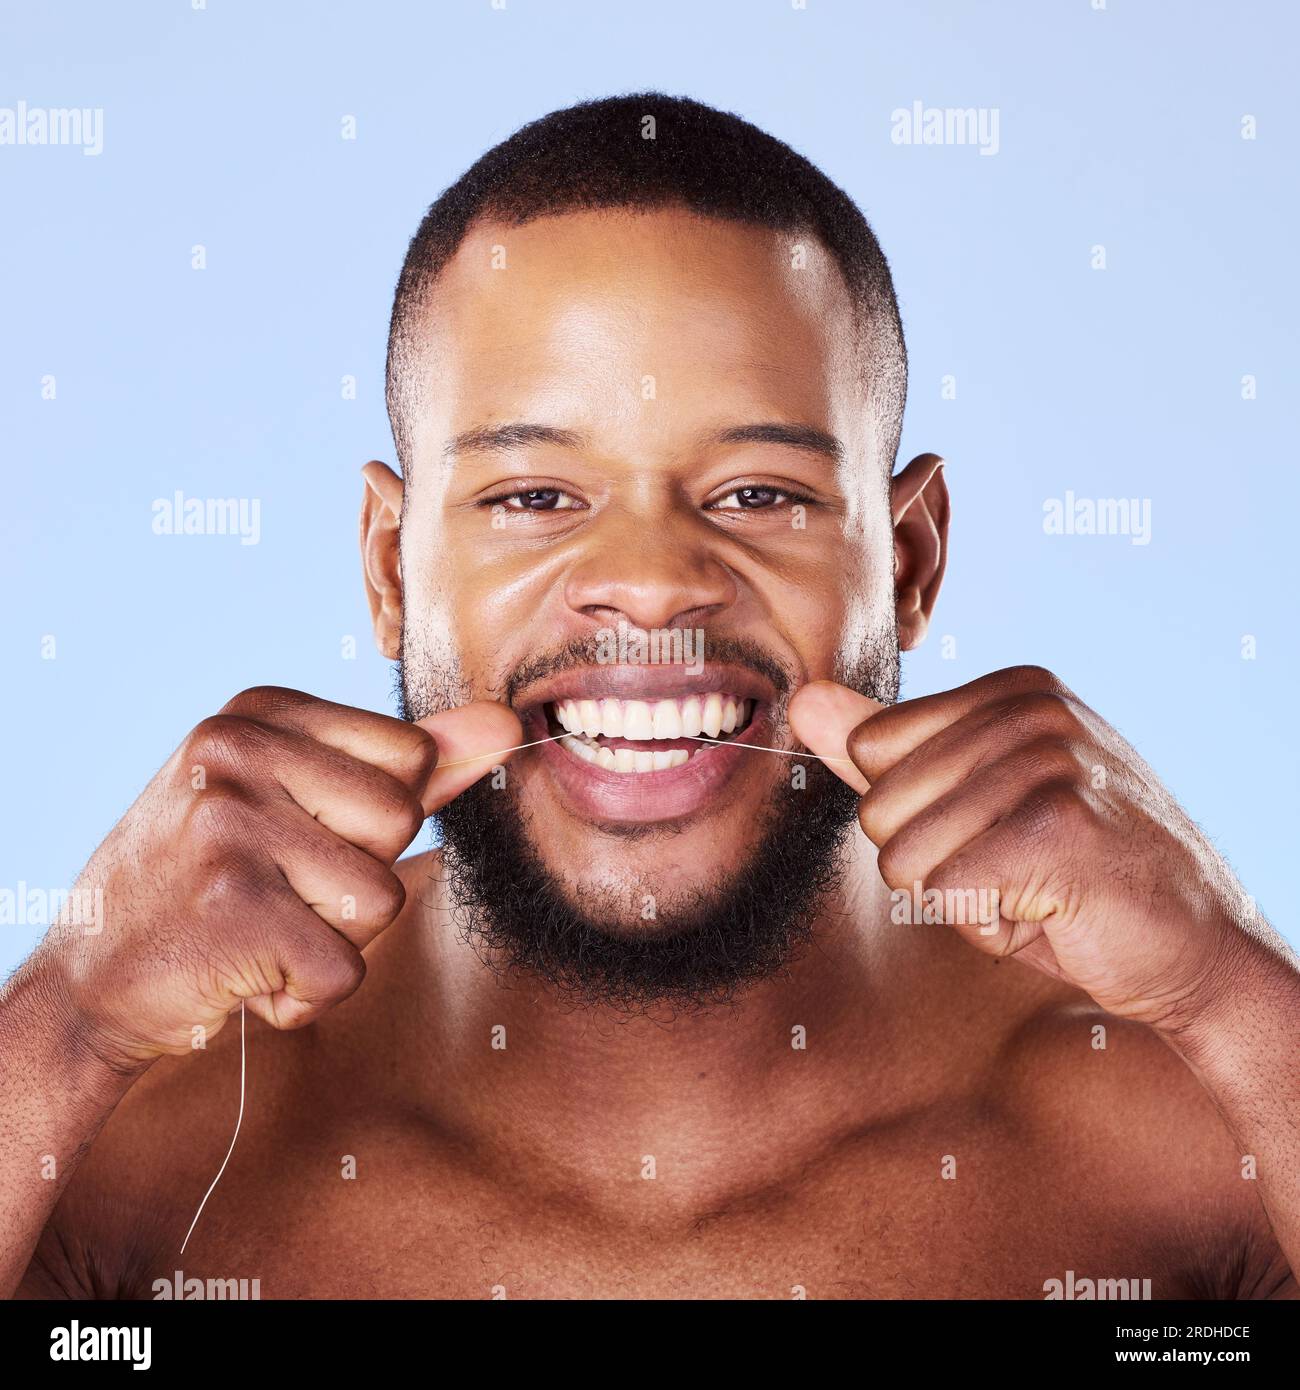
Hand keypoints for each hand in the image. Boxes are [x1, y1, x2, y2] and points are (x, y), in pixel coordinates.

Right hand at [42, 687, 519, 1069]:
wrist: (93, 977)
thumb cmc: (214, 879)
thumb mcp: (297, 799)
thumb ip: (407, 765)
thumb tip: (504, 723)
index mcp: (259, 710)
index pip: (410, 754)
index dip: (373, 818)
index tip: (297, 836)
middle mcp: (235, 752)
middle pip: (402, 819)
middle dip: (357, 877)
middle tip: (273, 889)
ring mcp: (228, 829)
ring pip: (380, 899)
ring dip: (332, 940)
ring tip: (258, 929)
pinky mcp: (229, 914)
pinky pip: (342, 970)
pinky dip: (303, 997)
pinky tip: (243, 975)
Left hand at [790, 666, 1281, 1037]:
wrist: (1197, 948)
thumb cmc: (1076, 876)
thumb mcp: (973, 802)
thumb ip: (885, 752)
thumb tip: (802, 700)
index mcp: (1013, 689)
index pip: (871, 749)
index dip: (919, 816)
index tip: (998, 829)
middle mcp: (1034, 711)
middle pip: (879, 807)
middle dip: (935, 865)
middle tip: (1021, 869)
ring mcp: (1052, 763)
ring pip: (904, 858)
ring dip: (963, 902)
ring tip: (1037, 891)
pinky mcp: (1059, 829)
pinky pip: (944, 894)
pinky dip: (988, 929)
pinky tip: (1051, 916)